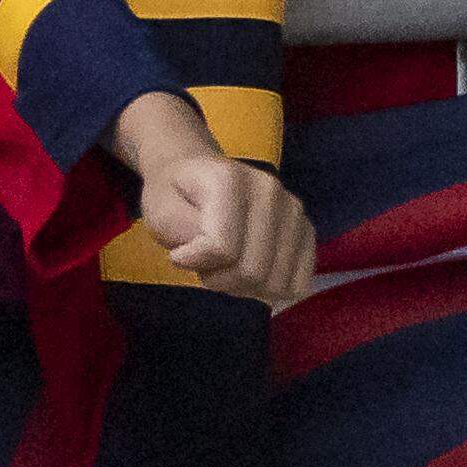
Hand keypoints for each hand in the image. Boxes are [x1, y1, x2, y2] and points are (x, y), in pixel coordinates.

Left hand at [110, 91, 315, 303]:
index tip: (179, 253)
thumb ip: (180, 233)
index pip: (222, 248)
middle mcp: (269, 189)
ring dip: (245, 287)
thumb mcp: (159, 212)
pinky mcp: (307, 230)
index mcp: (229, 179)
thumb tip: (211, 255)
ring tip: (226, 264)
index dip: (196, 263)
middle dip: (221, 280)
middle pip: (253, 270)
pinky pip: (298, 283)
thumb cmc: (175, 196)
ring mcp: (293, 209)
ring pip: (276, 282)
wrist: (198, 177)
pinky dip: (271, 290)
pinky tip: (250, 271)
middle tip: (205, 264)